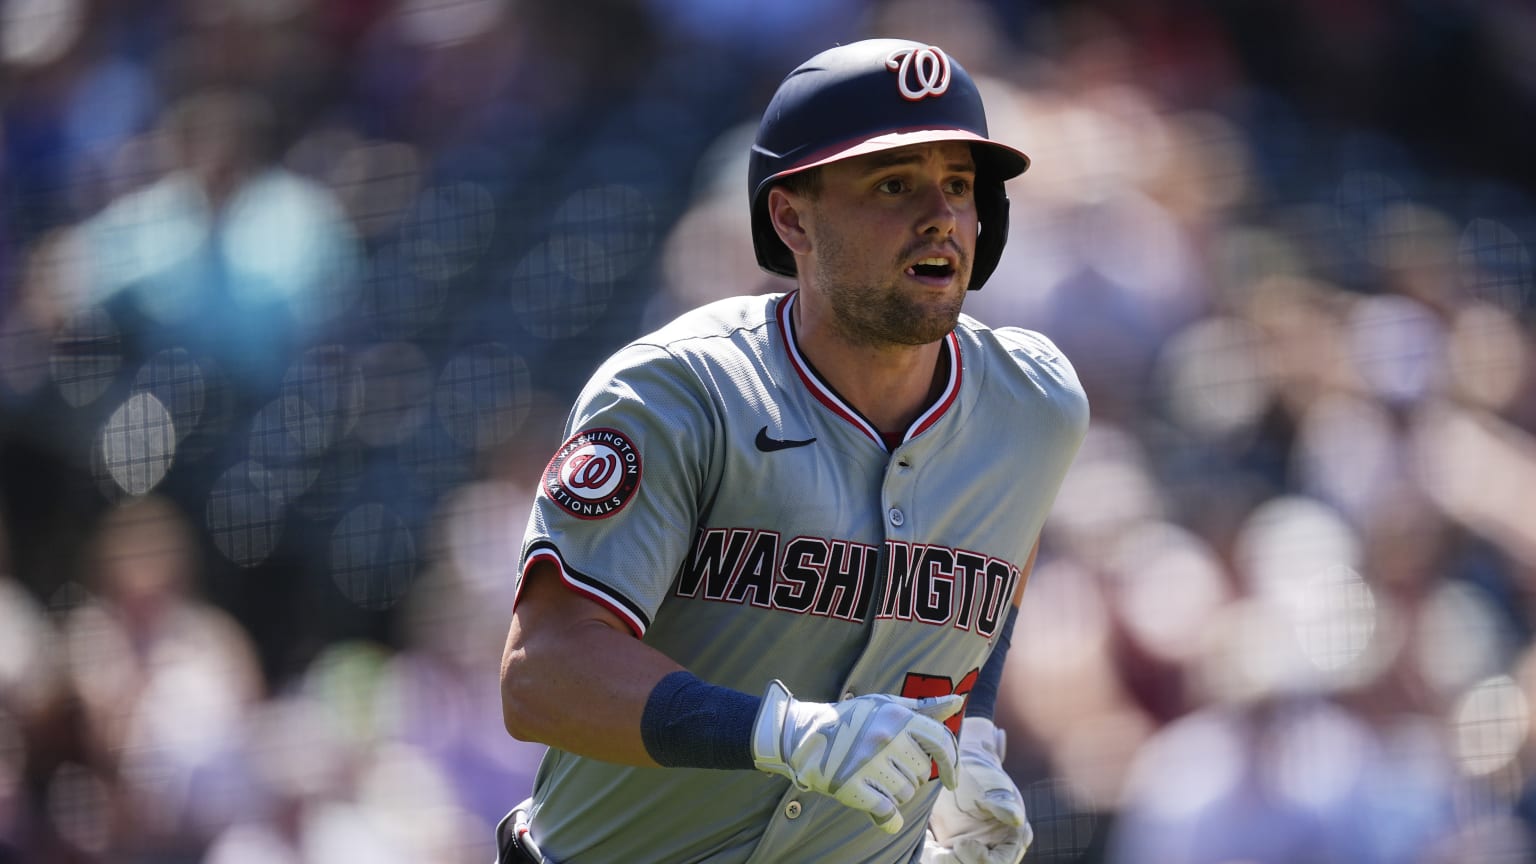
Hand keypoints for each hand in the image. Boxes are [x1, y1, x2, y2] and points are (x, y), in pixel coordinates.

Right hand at [752, 680, 963, 833]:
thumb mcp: (887, 706)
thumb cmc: (854, 720)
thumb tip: (958, 702)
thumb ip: (924, 709)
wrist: (806, 735)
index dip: (953, 765)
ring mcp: (867, 761)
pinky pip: (887, 812)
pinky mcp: (851, 785)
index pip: (941, 743)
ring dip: (896, 793)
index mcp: (898, 717)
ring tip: (875, 779)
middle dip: (910, 776)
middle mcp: (885, 737)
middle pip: (922, 775)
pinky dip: (888, 819)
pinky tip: (882, 816)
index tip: (952, 781)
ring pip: (905, 794)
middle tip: (886, 767)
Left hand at [925, 716, 1031, 863]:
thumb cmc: (982, 774)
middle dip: (955, 863)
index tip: (961, 844)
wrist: (962, 769)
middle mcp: (995, 850)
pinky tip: (927, 840)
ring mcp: (975, 852)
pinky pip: (943, 862)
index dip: (979, 860)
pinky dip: (932, 857)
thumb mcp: (991, 786)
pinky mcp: (955, 850)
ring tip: (929, 844)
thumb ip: (1001, 804)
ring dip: (940, 862)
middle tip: (936, 849)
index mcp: (1012, 839)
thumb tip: (1016, 819)